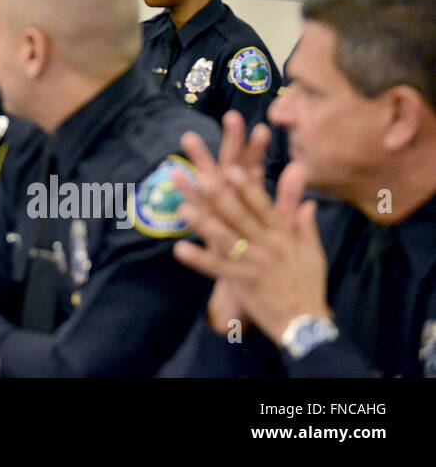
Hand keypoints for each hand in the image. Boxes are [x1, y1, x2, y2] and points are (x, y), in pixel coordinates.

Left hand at [173, 123, 329, 345]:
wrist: (305, 324)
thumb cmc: (307, 284)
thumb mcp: (312, 251)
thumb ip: (305, 224)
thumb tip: (308, 200)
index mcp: (282, 234)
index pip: (263, 205)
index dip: (247, 187)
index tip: (231, 168)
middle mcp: (268, 245)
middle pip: (240, 216)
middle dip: (220, 195)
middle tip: (199, 175)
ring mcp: (255, 264)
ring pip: (227, 239)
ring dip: (204, 223)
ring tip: (182, 208)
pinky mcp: (244, 283)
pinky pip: (218, 269)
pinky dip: (199, 259)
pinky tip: (180, 249)